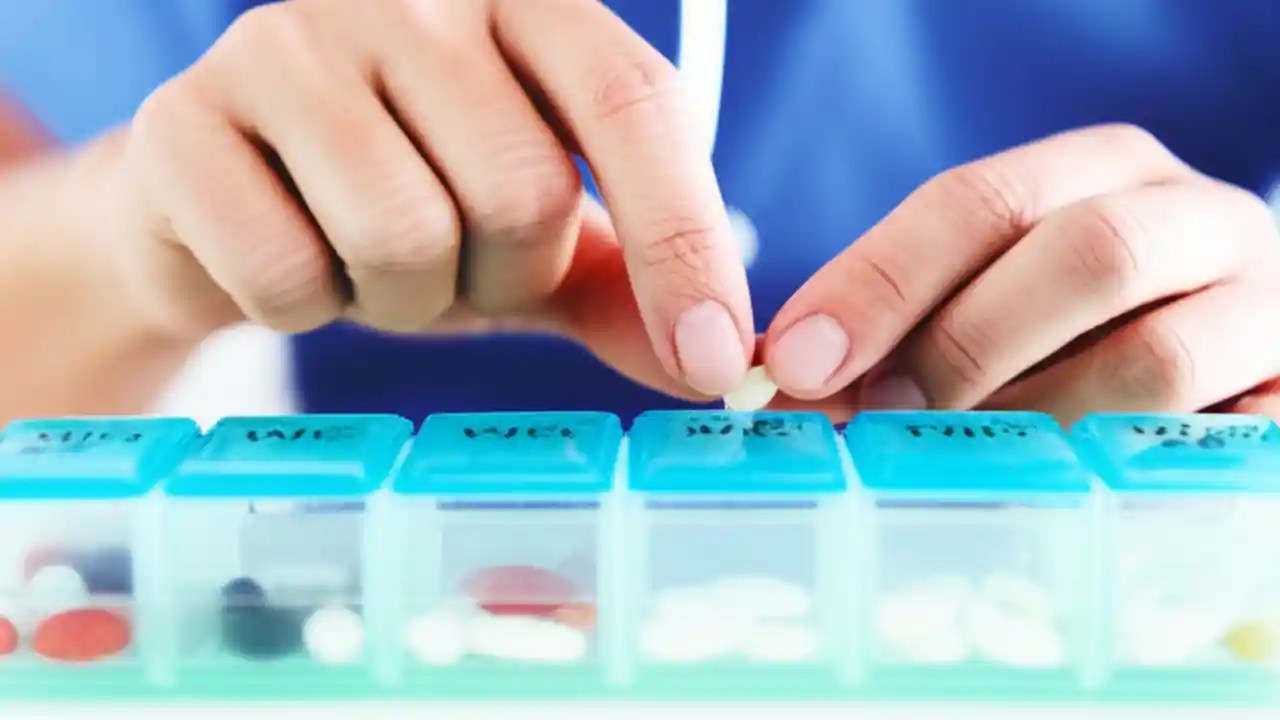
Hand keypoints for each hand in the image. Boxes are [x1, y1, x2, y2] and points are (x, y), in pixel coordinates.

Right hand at [112, 0, 752, 397]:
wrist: (231, 209)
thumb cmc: (408, 212)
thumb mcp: (536, 248)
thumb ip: (631, 290)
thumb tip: (723, 366)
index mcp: (524, 2)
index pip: (636, 101)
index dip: (685, 241)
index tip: (717, 361)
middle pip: (521, 190)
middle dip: (504, 276)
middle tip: (455, 264)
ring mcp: (287, 42)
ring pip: (406, 235)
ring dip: (407, 300)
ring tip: (372, 264)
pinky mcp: (184, 117)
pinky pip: (287, 273)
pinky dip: (305, 310)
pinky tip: (290, 264)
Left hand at [763, 124, 1279, 423]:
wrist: (1236, 351)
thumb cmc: (1086, 333)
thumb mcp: (998, 301)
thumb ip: (910, 326)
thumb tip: (792, 379)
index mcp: (1099, 173)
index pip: (978, 200)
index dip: (880, 279)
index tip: (798, 358)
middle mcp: (1191, 215)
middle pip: (1079, 255)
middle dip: (961, 345)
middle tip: (885, 419)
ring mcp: (1260, 302)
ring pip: (1154, 355)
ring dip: (1041, 421)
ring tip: (977, 464)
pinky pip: (1218, 443)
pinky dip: (1130, 470)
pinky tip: (1072, 491)